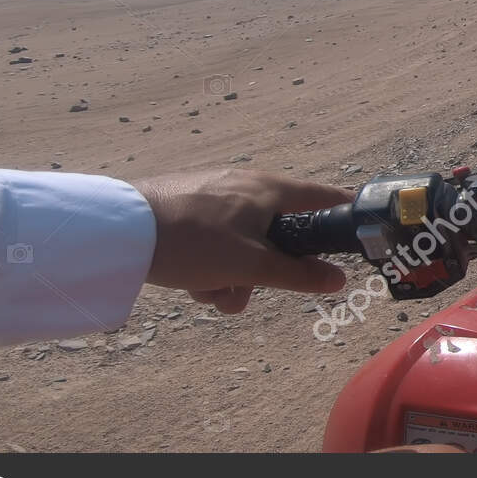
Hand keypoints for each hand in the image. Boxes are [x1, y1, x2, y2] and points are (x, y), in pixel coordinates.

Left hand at [131, 169, 350, 312]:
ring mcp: (215, 195)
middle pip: (279, 233)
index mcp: (270, 189)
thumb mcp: (250, 266)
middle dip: (267, 271)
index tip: (356, 239)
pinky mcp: (189, 208)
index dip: (344, 217)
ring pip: (244, 244)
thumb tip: (340, 280)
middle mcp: (247, 185)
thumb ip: (297, 275)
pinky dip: (210, 266)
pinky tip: (190, 282)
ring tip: (210, 292)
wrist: (120, 230)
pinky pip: (216, 241)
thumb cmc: (192, 241)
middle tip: (250, 290)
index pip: (325, 197)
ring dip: (234, 276)